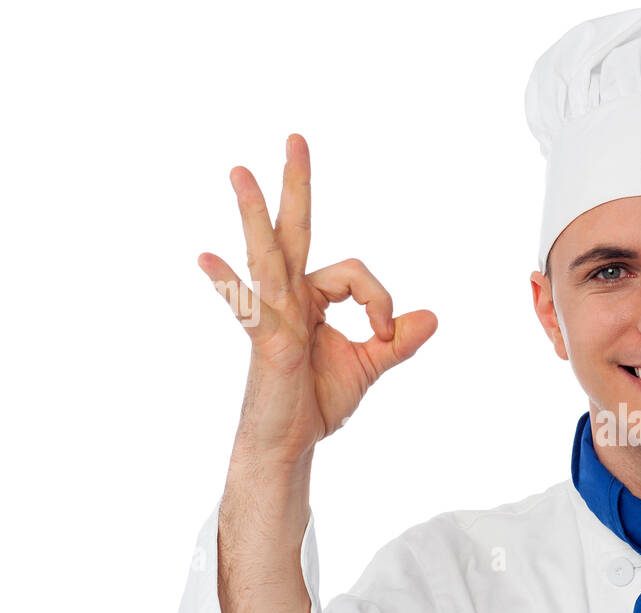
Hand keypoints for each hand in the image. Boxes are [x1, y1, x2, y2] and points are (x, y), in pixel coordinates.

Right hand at [198, 133, 437, 464]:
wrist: (291, 444)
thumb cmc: (317, 402)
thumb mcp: (368, 366)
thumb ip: (398, 340)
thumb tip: (432, 317)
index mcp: (311, 298)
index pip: (355, 274)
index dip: (381, 301)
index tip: (388, 332)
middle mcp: (288, 298)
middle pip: (294, 231)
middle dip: (297, 186)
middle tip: (298, 139)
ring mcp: (272, 316)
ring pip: (268, 255)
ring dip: (256, 213)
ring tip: (242, 172)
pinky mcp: (266, 342)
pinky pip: (248, 308)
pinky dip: (229, 285)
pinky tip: (206, 259)